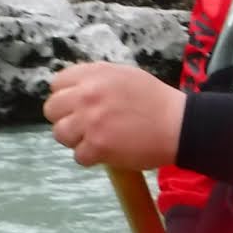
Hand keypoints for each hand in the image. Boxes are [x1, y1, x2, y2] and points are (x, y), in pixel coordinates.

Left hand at [45, 63, 186, 170]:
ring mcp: (90, 121)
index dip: (66, 97)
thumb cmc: (157, 101)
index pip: (57, 84)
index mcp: (94, 74)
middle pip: (52, 109)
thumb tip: (75, 90)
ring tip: (96, 140)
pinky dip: (92, 157)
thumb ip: (97, 79)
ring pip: (60, 134)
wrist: (179, 125)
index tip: (79, 106)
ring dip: (75, 139)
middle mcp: (87, 95)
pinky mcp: (97, 146)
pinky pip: (78, 156)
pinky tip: (108, 152)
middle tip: (85, 126)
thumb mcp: (125, 76)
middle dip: (66, 118)